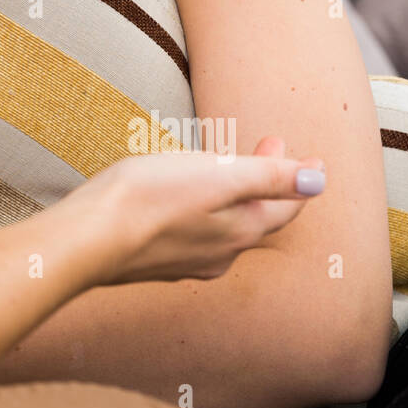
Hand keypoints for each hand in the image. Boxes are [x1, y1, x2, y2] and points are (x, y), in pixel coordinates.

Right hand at [68, 135, 324, 287]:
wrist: (88, 238)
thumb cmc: (150, 199)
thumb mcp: (217, 176)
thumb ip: (269, 178)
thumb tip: (319, 181)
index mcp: (241, 230)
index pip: (286, 205)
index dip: (300, 177)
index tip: (311, 155)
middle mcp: (221, 253)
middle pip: (257, 214)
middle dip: (268, 180)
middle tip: (270, 146)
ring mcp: (187, 261)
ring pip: (225, 226)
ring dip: (235, 195)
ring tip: (229, 168)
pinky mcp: (156, 260)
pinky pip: (195, 234)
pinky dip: (204, 210)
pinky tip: (186, 199)